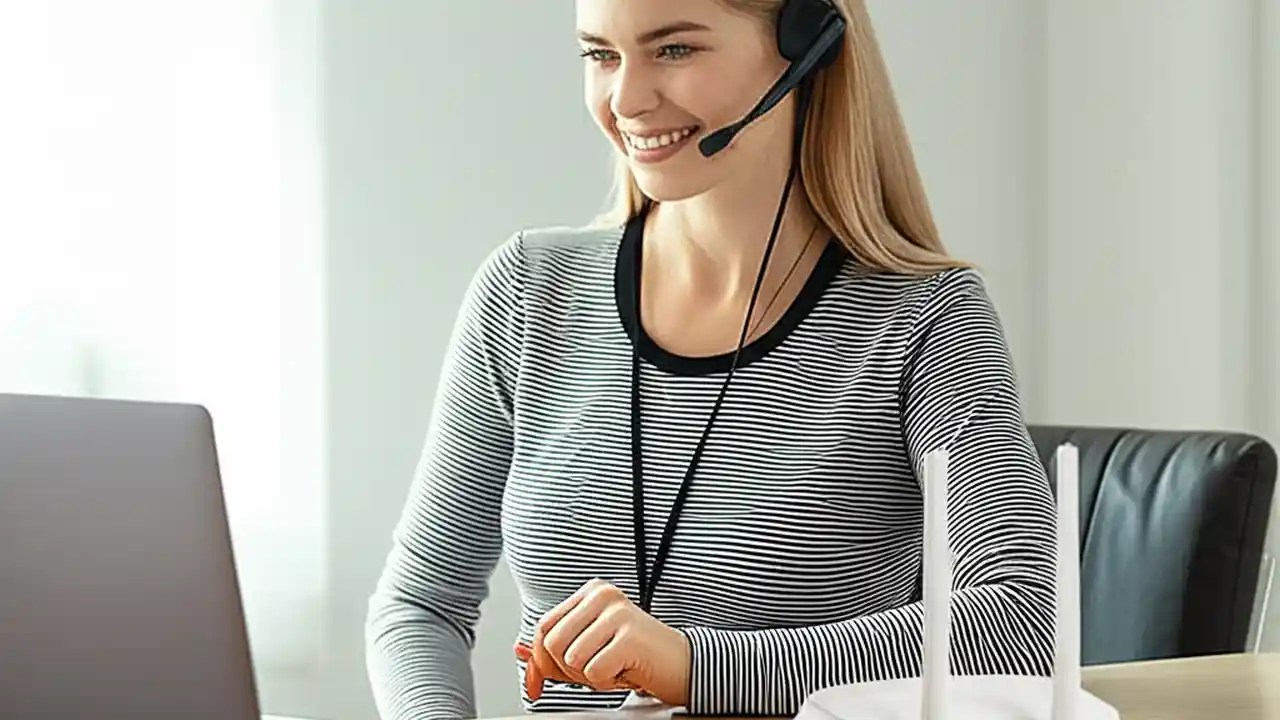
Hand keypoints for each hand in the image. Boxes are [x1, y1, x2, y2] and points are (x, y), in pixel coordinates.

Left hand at [513, 578, 690, 705]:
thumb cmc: (633, 656)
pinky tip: (625, 670)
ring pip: (571, 658)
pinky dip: (608, 681)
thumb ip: (553, 649)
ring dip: (589, 676)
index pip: (544, 627)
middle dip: (567, 671)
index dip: (538, 662)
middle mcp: (602, 595)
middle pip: (552, 644)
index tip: (538, 685)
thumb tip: (519, 650)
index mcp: (590, 593)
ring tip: (612, 667)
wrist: (681, 663)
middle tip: (592, 671)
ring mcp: (618, 613)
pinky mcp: (630, 636)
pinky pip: (594, 671)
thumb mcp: (588, 649)